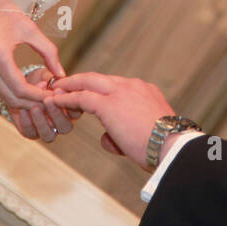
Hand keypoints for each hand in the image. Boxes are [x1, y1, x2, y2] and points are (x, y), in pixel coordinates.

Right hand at [0, 0, 65, 129]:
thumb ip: (48, 52)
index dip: (39, 96)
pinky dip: (15, 93)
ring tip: (43, 94)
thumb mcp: (31, 29)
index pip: (20, 89)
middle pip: (12, 98)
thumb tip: (61, 73)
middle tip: (51, 98)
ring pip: (4, 97)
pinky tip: (30, 87)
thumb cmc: (4, 12)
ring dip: (24, 100)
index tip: (54, 95)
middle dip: (33, 102)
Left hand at [48, 72, 175, 168]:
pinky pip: (82, 97)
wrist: (171, 147)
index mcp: (145, 90)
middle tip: (64, 83)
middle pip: (99, 78)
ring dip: (70, 85)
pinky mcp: (108, 104)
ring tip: (55, 90)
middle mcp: (133, 86)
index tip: (88, 92)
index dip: (99, 88)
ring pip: (89, 82)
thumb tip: (105, 137)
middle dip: (80, 80)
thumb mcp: (145, 134)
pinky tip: (56, 100)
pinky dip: (67, 98)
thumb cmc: (163, 147)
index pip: (116, 85)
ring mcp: (121, 92)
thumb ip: (122, 132)